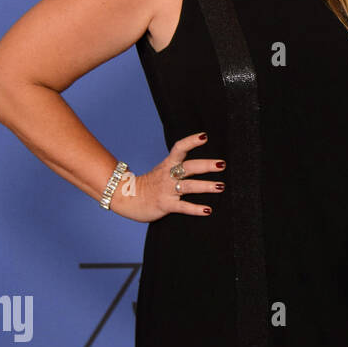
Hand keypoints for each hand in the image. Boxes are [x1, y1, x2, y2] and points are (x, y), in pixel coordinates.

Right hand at [109, 132, 223, 220]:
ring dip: (205, 186)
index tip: (204, 136)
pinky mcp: (165, 205)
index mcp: (168, 165)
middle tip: (222, 164)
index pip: (179, 149)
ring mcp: (167, 190)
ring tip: (221, 186)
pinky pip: (183, 207)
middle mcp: (168, 175)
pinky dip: (196, 209)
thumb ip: (178, 166)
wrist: (125, 198)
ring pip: (188, 186)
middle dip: (206, 165)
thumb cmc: (150, 184)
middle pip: (188, 167)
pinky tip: (208, 210)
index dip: (191, 142)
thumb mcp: (162, 170)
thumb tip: (203, 162)